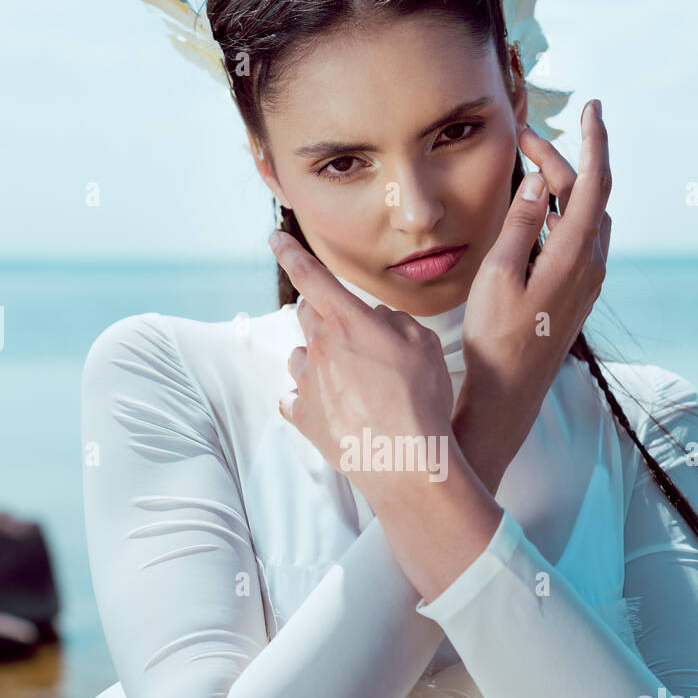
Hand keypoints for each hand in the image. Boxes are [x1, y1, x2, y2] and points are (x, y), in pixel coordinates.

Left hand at [271, 236, 455, 508]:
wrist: (405, 460)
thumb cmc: (420, 399)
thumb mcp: (423, 344)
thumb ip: (394, 321)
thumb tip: (377, 320)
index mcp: (347, 322)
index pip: (310, 276)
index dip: (289, 252)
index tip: (274, 238)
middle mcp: (320, 349)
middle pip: (308, 317)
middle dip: (325, 318)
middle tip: (354, 338)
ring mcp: (308, 385)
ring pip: (302, 359)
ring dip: (319, 361)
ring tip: (353, 382)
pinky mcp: (305, 418)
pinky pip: (297, 399)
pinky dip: (311, 399)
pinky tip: (334, 409)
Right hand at [453, 100, 611, 489]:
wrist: (509, 392)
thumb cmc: (497, 337)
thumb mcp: (500, 272)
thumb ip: (523, 222)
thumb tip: (539, 180)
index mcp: (576, 253)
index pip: (594, 180)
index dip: (594, 139)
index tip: (591, 106)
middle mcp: (591, 263)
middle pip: (587, 194)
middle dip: (561, 159)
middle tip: (523, 140)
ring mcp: (587, 280)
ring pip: (585, 214)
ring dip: (562, 186)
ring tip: (528, 168)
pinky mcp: (576, 292)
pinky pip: (578, 237)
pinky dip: (561, 212)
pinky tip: (537, 212)